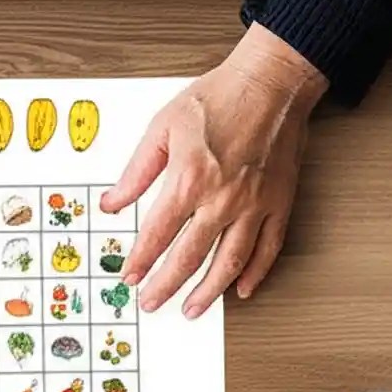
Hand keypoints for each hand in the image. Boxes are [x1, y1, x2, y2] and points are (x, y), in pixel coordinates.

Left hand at [102, 23, 327, 317]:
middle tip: (151, 302)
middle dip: (166, 286)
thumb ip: (136, 171)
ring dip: (208, 292)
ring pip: (229, 263)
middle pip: (188, 257)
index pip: (157, 234)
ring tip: (193, 309)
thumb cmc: (218, 97)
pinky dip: (255, 273)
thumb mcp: (163, 127)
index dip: (140, 260)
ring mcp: (254, 205)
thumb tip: (113, 202)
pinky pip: (268, 248)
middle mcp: (222, 198)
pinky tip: (242, 290)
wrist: (271, 82)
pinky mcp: (279, 203)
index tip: (129, 276)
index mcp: (188, 179)